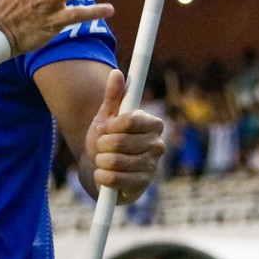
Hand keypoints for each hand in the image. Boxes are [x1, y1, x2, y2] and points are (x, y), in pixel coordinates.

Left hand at [86, 68, 165, 203]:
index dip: (112, 124)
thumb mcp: (106, 116)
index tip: (105, 127)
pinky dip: (102, 176)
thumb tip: (116, 73)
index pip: (131, 119)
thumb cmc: (106, 138)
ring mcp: (152, 166)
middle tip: (101, 145)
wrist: (102, 168)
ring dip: (100, 160)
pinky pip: (115, 179)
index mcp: (152, 124)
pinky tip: (103, 174)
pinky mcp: (143, 185)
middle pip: (120, 141)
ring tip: (102, 159)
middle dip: (102, 143)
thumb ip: (112, 96)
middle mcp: (158, 145)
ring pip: (115, 161)